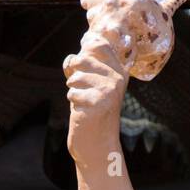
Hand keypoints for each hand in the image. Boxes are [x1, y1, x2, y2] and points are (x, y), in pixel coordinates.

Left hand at [65, 32, 126, 164]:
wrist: (97, 145)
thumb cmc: (90, 113)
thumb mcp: (88, 86)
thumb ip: (81, 68)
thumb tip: (71, 58)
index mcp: (118, 71)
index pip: (100, 44)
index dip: (86, 47)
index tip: (82, 57)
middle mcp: (117, 79)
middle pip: (82, 58)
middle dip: (74, 74)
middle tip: (82, 91)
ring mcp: (109, 90)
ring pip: (76, 77)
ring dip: (74, 91)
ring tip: (84, 103)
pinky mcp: (98, 103)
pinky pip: (72, 93)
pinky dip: (73, 103)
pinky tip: (84, 112)